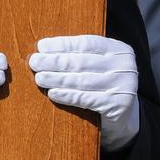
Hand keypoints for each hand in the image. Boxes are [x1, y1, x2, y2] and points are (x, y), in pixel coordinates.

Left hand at [28, 35, 140, 150]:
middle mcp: (125, 65)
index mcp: (119, 49)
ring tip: (39, 78)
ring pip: (82, 80)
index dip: (62, 44)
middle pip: (82, 61)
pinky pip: (86, 98)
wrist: (124, 116)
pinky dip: (67, 95)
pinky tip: (52, 93)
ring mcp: (124, 85)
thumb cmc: (103, 85)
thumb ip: (79, 55)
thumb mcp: (98, 65)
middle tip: (34, 62)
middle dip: (54, 62)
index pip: (86, 43)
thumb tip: (43, 49)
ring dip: (57, 79)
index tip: (41, 46)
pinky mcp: (118, 105)